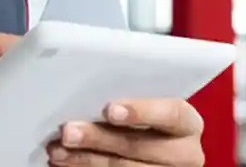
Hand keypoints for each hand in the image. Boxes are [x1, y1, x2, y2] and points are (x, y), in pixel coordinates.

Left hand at [45, 98, 204, 165]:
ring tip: (57, 151)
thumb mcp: (151, 105)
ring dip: (85, 160)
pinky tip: (65, 165)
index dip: (142, 111)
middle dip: (100, 138)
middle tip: (68, 131)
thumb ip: (131, 97)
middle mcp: (184, 154)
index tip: (110, 109)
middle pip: (140, 147)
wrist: (159, 156)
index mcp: (187, 124)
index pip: (172, 114)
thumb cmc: (149, 120)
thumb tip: (90, 86)